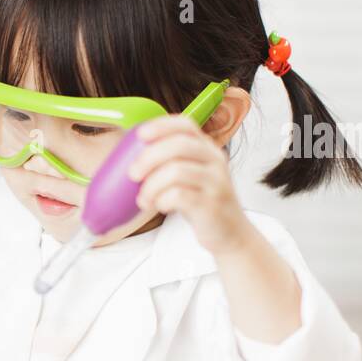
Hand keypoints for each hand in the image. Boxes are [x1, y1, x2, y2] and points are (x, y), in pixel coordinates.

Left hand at [128, 115, 252, 255]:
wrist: (230, 234)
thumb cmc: (202, 203)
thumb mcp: (190, 177)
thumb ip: (171, 163)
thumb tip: (130, 158)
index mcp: (207, 149)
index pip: (186, 126)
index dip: (162, 126)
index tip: (140, 134)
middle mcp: (214, 161)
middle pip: (178, 145)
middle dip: (149, 157)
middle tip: (133, 174)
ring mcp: (215, 182)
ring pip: (176, 171)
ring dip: (151, 186)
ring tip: (144, 200)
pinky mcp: (211, 205)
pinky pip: (180, 196)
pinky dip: (162, 200)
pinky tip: (160, 206)